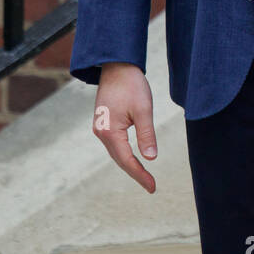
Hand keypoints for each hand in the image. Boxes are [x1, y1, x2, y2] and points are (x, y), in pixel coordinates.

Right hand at [93, 63, 157, 192]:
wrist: (116, 66)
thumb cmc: (131, 85)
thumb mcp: (144, 109)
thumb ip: (146, 134)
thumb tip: (150, 158)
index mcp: (109, 131)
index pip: (127, 160)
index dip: (140, 175)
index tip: (152, 187)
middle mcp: (101, 133)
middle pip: (120, 160)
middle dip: (136, 173)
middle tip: (152, 187)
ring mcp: (100, 128)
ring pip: (116, 153)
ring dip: (130, 165)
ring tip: (145, 177)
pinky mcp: (103, 123)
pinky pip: (114, 145)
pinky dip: (125, 154)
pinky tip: (134, 159)